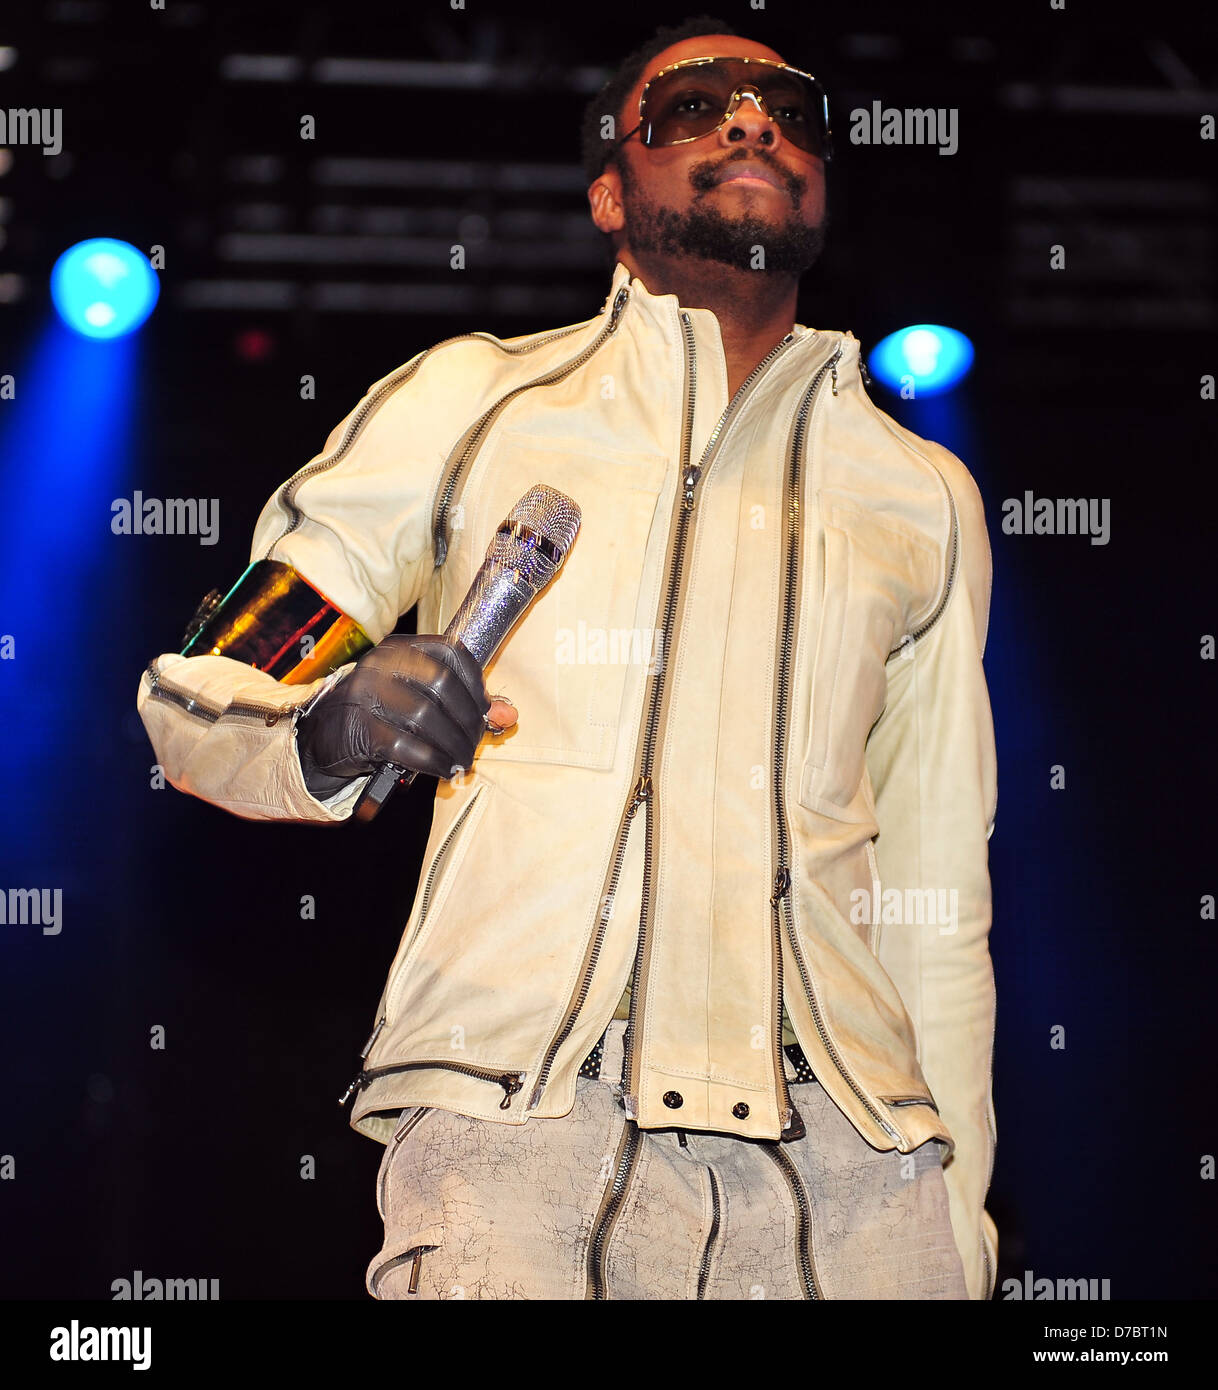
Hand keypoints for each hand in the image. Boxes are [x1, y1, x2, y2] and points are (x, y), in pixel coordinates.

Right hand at [294, 634, 517, 797]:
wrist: (322, 736)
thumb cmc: (380, 713)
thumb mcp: (418, 698)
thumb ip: (464, 702)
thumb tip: (509, 715)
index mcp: (401, 648)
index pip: (452, 652)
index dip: (477, 683)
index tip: (485, 711)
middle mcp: (382, 664)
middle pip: (443, 685)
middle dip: (468, 720)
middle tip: (474, 743)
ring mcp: (367, 694)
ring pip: (427, 718)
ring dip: (454, 746)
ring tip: (462, 761)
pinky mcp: (360, 729)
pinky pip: (408, 747)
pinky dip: (434, 762)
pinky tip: (444, 769)